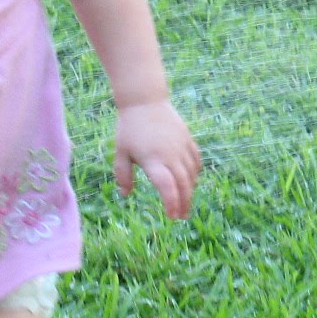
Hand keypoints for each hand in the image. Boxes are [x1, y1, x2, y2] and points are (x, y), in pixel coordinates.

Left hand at [112, 100, 201, 219]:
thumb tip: (125, 195)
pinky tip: (192, 181)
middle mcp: (170, 155)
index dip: (172, 203)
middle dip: (184, 203)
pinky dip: (196, 174)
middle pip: (183, 184)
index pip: (167, 186)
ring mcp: (181, 146)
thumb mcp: (120, 152)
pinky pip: (196, 160)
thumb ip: (122, 175)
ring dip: (191, 190)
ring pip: (192, 174)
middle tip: (181, 216)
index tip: (172, 216)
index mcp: (152, 160)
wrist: (145, 101)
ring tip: (186, 203)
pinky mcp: (187, 139)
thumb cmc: (129, 128)